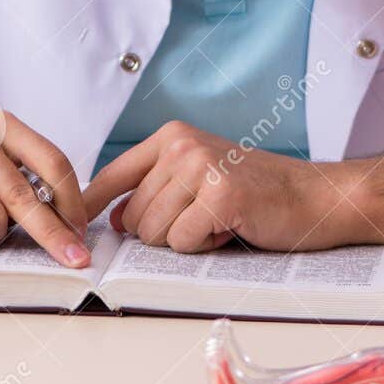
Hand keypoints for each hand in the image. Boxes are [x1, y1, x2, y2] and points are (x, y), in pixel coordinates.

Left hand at [81, 121, 345, 253]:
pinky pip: (182, 242)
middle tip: (201, 220)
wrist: (315, 196)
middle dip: (160, 232)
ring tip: (218, 221)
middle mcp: (181, 145)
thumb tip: (109, 219)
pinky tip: (229, 229)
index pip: (110, 177)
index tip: (68, 229)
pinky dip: (203, 247)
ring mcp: (201, 168)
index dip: (87, 208)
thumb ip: (153, 190)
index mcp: (171, 136)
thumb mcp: (199, 177)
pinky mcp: (220, 196)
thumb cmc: (256, 192)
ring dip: (184, 240)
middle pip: (131, 216)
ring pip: (154, 232)